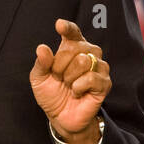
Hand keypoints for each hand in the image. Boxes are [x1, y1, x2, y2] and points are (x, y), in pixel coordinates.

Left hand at [29, 19, 109, 143]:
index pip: (73, 32)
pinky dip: (78, 86)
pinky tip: (77, 92)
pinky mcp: (105, 83)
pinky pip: (91, 77)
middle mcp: (88, 53)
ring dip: (69, 77)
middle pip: (75, 47)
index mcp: (72, 47)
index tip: (59, 25)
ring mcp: (99, 67)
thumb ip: (41, 63)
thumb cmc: (51, 94)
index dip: (67, 28)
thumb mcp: (39, 78)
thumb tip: (42, 48)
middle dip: (60, 65)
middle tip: (59, 78)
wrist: (61, 117)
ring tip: (69, 85)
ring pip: (83, 61)